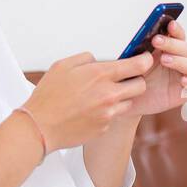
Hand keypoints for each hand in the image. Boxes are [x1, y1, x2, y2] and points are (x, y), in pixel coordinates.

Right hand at [20, 50, 151, 150]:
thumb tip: (98, 60)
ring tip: (102, 96)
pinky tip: (91, 110)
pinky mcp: (105, 127)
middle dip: (136, 81)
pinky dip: (107, 112)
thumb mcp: (63, 65)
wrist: (41, 127)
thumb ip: (86, 58)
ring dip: (121, 98)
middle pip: (141, 86)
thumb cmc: (48, 96)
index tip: (146, 60)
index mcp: (100, 75)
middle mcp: (109, 94)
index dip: (146, 61)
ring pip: (129, 102)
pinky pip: (114, 116)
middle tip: (125, 80)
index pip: (138, 65)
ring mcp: (108, 113)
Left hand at [121, 19, 186, 117]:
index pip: (178, 36)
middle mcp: (179, 62)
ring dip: (182, 61)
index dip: (176, 29)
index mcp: (168, 50)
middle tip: (156, 41)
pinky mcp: (186, 93)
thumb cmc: (131, 79)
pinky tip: (183, 81)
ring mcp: (184, 77)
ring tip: (165, 60)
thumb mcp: (130, 61)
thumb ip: (138, 50)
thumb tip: (142, 36)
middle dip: (173, 44)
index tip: (169, 24)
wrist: (127, 101)